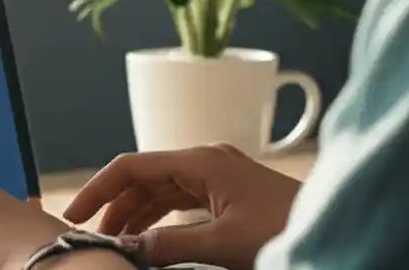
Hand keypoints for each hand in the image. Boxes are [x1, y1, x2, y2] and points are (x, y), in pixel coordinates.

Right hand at [62, 144, 299, 269]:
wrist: (334, 231)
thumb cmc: (285, 231)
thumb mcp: (222, 245)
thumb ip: (169, 245)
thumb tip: (127, 248)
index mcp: (201, 161)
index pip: (132, 166)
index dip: (99, 190)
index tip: (74, 216)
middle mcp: (207, 160)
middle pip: (145, 177)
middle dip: (115, 206)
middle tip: (93, 236)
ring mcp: (220, 175)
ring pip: (163, 190)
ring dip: (137, 214)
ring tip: (116, 241)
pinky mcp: (230, 192)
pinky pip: (182, 200)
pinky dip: (161, 217)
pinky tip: (150, 237)